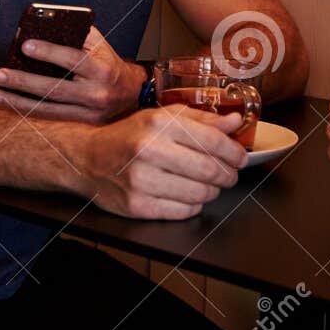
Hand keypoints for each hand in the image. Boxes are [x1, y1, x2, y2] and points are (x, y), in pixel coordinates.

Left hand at [0, 26, 144, 124]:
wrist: (131, 94)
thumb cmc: (108, 63)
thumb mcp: (100, 46)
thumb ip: (77, 35)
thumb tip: (43, 25)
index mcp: (102, 69)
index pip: (73, 59)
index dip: (48, 52)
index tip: (25, 46)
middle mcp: (96, 94)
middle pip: (55, 89)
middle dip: (24, 82)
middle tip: (0, 74)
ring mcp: (89, 114)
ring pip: (49, 110)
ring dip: (18, 103)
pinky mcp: (82, 126)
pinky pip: (51, 120)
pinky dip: (28, 113)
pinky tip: (10, 107)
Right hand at [71, 103, 247, 219]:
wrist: (88, 159)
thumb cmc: (129, 136)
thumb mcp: (163, 118)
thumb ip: (201, 120)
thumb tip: (235, 121)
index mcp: (159, 124)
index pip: (212, 141)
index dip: (234, 152)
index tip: (241, 157)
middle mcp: (150, 151)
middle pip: (209, 170)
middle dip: (228, 175)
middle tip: (229, 174)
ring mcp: (142, 181)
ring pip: (199, 193)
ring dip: (212, 191)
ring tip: (209, 184)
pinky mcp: (138, 206)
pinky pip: (183, 211)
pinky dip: (193, 205)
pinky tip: (189, 195)